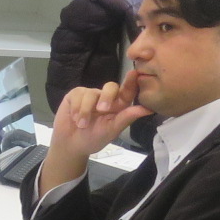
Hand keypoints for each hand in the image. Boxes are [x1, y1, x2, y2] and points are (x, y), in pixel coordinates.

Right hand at [42, 74, 149, 191]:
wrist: (71, 145)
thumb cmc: (94, 139)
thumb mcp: (112, 130)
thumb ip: (127, 117)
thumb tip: (149, 109)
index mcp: (118, 106)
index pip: (127, 91)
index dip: (131, 82)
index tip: (134, 74)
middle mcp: (105, 97)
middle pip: (110, 87)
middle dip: (107, 96)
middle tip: (102, 109)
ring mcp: (90, 95)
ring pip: (91, 93)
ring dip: (85, 111)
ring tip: (81, 124)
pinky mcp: (75, 95)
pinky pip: (78, 94)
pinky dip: (76, 108)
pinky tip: (74, 117)